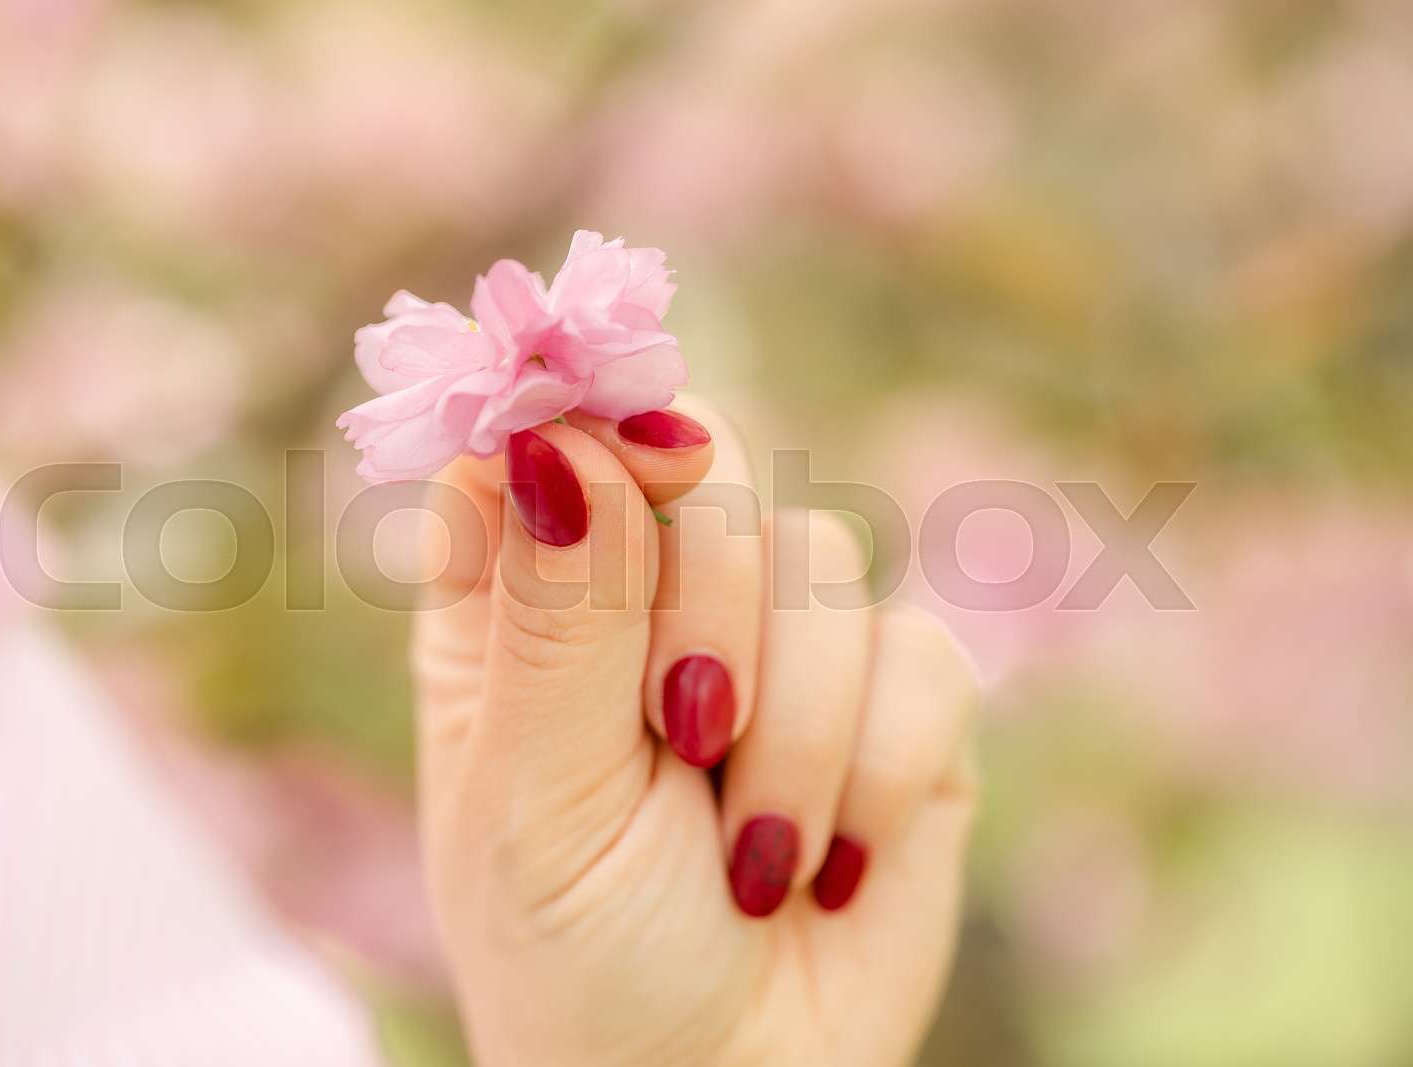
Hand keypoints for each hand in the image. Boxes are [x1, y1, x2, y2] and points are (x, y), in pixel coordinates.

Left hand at [413, 400, 978, 1065]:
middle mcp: (648, 600)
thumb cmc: (583, 960)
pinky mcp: (891, 703)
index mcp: (523, 608)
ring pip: (821, 556)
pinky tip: (825, 859)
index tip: (641, 450)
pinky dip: (877, 766)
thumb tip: (562, 435)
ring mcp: (780, 644)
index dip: (587, 413)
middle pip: (704, 465)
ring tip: (748, 855)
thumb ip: (557, 617)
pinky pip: (920, 652)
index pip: (541, 439)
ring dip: (792, 725)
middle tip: (687, 734)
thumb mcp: (538, 800)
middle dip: (709, 609)